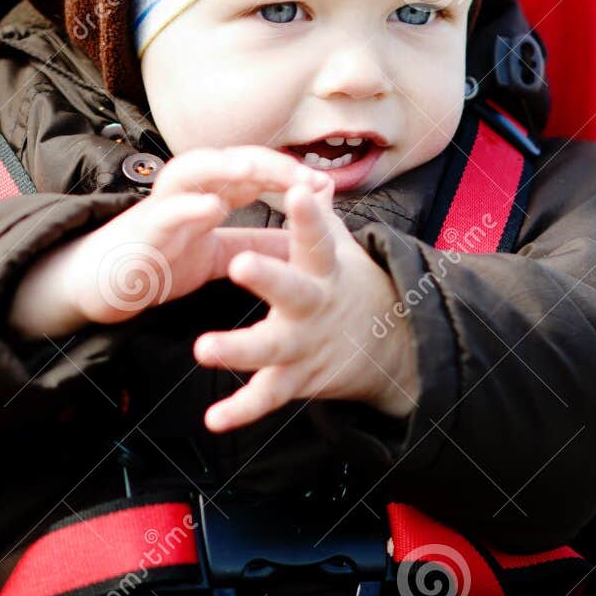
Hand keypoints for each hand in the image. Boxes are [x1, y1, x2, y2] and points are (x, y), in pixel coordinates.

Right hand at [9, 146, 317, 338]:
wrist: (102, 286)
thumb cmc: (160, 260)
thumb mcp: (219, 254)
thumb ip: (256, 243)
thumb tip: (306, 239)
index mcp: (208, 193)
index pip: (253, 173)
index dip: (288, 175)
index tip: (326, 186)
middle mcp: (185, 191)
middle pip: (230, 161)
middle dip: (269, 165)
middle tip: (307, 178)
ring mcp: (160, 206)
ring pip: (194, 173)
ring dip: (228, 168)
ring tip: (260, 171)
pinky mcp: (139, 231)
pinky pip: (162, 212)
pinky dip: (186, 206)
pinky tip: (210, 205)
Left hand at [194, 173, 419, 430]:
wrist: (391, 348)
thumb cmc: (348, 287)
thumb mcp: (342, 251)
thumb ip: (321, 217)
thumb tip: (314, 175)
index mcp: (323, 269)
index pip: (317, 236)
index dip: (309, 215)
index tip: (297, 189)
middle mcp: (314, 305)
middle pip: (292, 290)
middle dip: (268, 277)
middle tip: (241, 263)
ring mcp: (305, 345)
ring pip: (270, 348)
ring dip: (238, 349)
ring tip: (204, 348)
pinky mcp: (297, 380)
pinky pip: (267, 398)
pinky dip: (241, 410)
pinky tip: (214, 419)